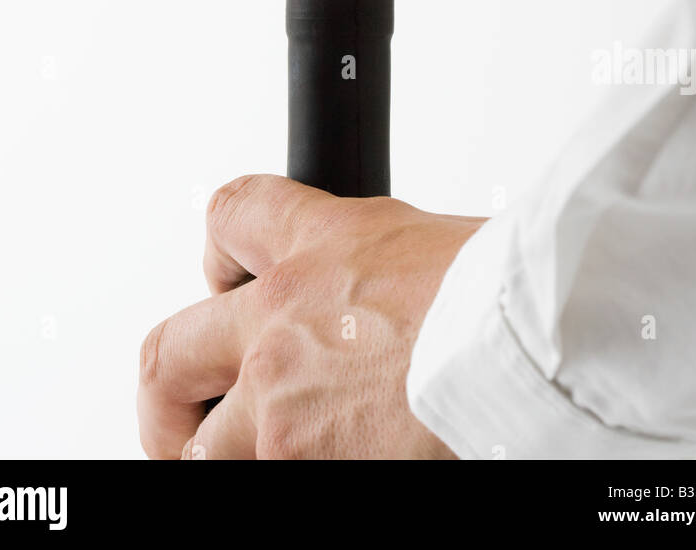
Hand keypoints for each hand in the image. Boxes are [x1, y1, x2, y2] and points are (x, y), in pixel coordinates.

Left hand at [137, 175, 482, 459]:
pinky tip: (326, 463)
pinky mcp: (301, 466)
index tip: (224, 278)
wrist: (529, 344)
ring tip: (240, 458)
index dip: (218, 251)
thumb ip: (373, 273)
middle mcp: (280, 320)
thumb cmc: (506, 291)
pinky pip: (260, 479)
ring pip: (201, 448)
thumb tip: (376, 302)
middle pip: (169, 349)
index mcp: (316, 242)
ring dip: (214, 455)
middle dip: (166, 387)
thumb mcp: (429, 243)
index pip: (230, 215)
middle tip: (178, 406)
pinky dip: (279, 472)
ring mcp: (281, 403)